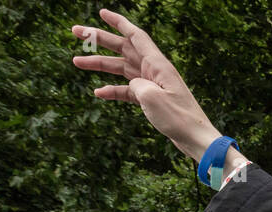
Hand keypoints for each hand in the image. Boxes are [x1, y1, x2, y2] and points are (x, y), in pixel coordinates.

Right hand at [72, 9, 221, 160]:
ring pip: (121, 68)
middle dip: (99, 39)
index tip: (101, 12)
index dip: (118, 22)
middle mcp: (154, 70)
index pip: (135, 35)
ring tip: (76, 61)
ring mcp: (152, 84)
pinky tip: (98, 93)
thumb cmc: (179, 118)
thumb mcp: (152, 98)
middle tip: (75, 32)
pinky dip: (113, 90)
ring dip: (99, 64)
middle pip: (123, 48)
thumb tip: (132, 85)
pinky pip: (127, 90)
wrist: (195, 139)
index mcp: (157, 64)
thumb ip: (137, 85)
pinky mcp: (151, 99)